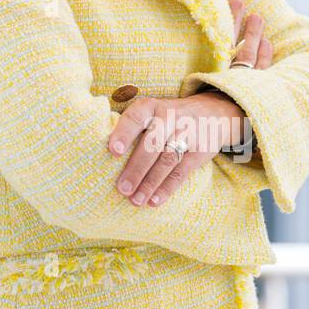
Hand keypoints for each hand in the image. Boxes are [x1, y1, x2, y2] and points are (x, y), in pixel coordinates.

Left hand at [105, 1, 273, 206]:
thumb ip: (130, 125)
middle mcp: (169, 118)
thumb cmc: (166, 116)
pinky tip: (154, 201)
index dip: (124, 133)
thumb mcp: (151, 110)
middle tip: (121, 188)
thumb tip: (96, 146)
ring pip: (166, 161)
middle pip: (152, 144)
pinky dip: (167, 188)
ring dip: (149, 183)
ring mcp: (187, 134)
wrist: (213, 113)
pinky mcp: (200, 152)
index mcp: (152, 107)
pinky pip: (181, 172)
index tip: (113, 151)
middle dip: (136, 168)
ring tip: (134, 200)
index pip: (136, 117)